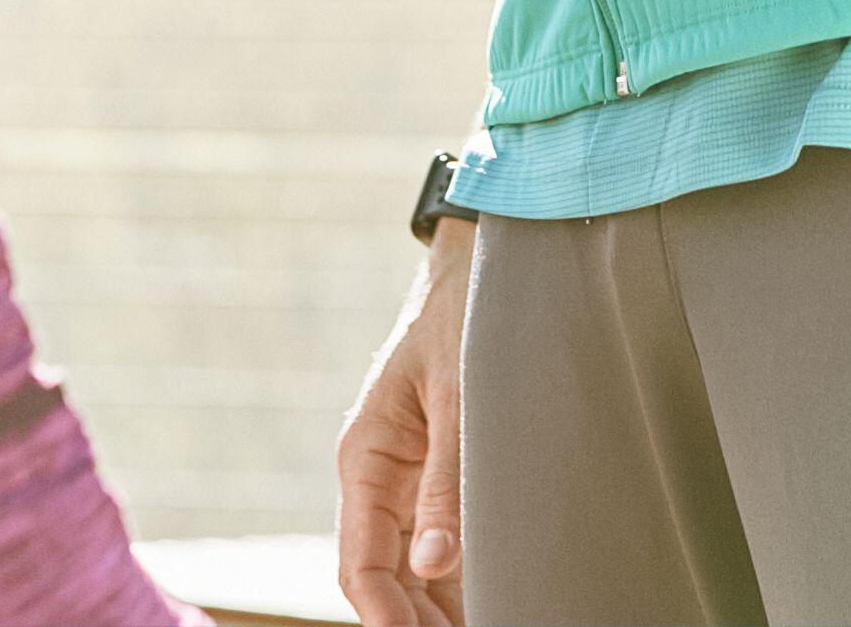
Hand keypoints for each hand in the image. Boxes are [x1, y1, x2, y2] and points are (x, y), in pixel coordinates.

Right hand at [333, 212, 468, 626]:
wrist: (485, 261)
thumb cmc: (464, 316)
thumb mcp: (458, 394)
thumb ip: (449, 480)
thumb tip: (438, 562)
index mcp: (367, 456)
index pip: (360, 560)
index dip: (383, 612)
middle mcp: (383, 475)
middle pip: (386, 573)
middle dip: (415, 618)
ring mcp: (413, 476)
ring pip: (416, 564)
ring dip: (439, 604)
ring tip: (485, 625)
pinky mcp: (444, 471)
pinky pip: (444, 537)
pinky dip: (462, 574)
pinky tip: (491, 598)